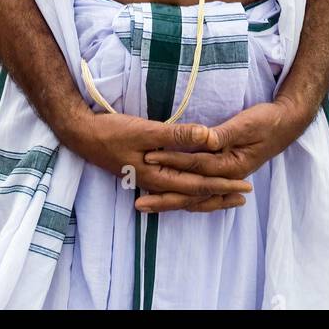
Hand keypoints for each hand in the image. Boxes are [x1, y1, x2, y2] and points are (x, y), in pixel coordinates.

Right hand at [64, 109, 252, 211]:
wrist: (82, 136)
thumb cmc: (112, 131)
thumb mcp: (146, 131)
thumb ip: (178, 136)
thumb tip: (209, 138)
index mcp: (159, 176)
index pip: (199, 184)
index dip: (223, 185)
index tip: (245, 185)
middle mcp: (156, 183)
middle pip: (194, 194)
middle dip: (221, 194)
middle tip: (246, 195)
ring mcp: (149, 181)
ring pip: (184, 194)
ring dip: (208, 195)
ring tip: (228, 197)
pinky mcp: (144, 174)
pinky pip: (174, 189)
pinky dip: (189, 191)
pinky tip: (193, 190)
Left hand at [137, 98, 309, 212]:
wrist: (285, 124)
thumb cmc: (265, 121)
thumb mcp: (245, 123)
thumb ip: (222, 134)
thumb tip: (204, 139)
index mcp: (230, 165)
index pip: (194, 164)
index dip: (171, 161)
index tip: (147, 158)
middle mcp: (227, 178)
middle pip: (191, 191)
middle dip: (164, 197)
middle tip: (138, 203)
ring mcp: (227, 179)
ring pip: (195, 197)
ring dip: (171, 202)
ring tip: (148, 207)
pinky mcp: (226, 175)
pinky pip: (204, 194)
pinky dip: (188, 200)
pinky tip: (175, 203)